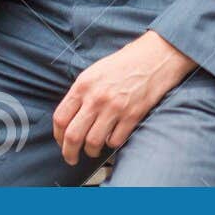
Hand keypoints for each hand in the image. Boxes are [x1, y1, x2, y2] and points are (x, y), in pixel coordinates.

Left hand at [52, 30, 193, 164]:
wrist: (156, 56)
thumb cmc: (126, 62)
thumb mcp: (95, 71)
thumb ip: (81, 93)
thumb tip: (70, 117)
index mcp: (83, 85)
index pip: (60, 118)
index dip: (58, 135)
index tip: (61, 141)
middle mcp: (97, 98)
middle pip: (73, 136)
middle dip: (69, 153)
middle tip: (71, 158)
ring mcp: (115, 108)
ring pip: (93, 142)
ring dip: (90, 151)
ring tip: (92, 150)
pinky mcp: (132, 115)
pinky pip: (115, 140)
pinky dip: (111, 144)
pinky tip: (112, 138)